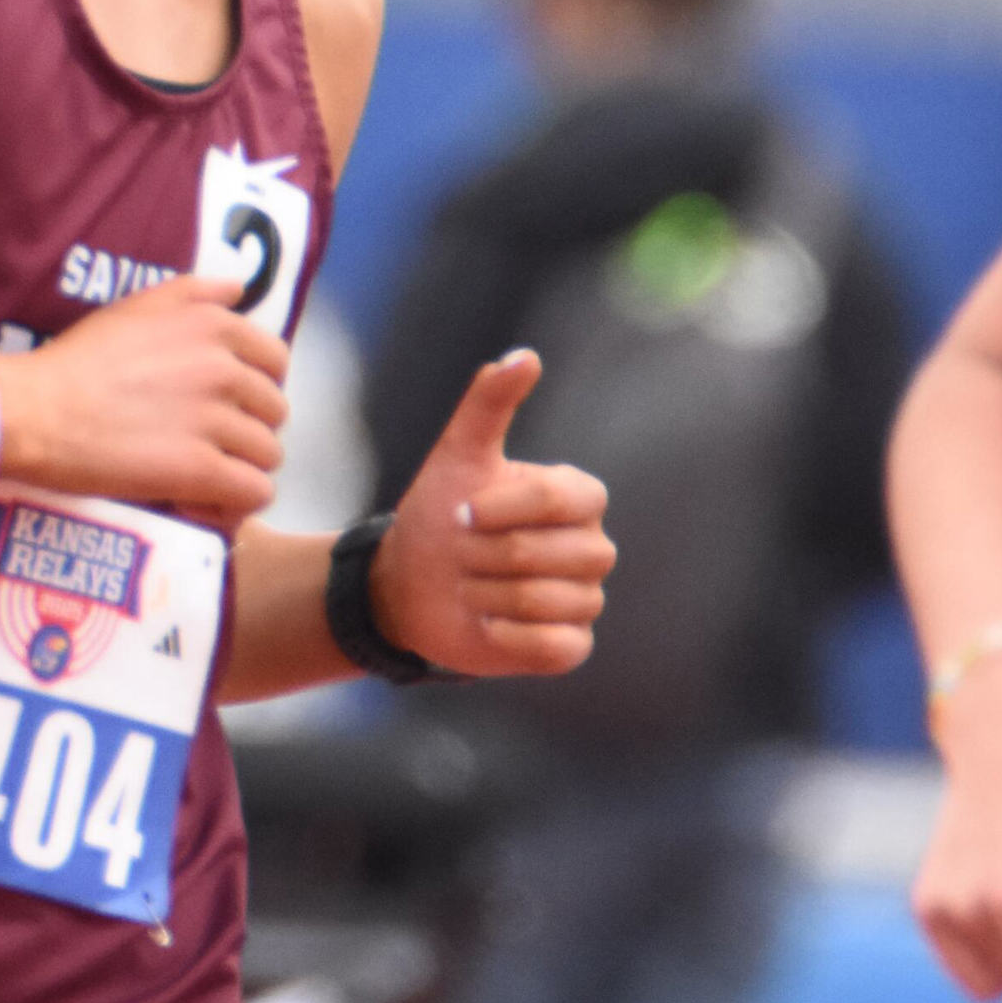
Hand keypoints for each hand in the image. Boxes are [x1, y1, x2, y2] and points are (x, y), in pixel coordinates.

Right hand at [0, 275, 285, 520]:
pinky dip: (232, 504)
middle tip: (204, 443)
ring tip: (200, 478)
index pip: (275, 361)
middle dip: (246, 430)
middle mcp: (223, 368)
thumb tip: (239, 289)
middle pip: (274, 412)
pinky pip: (253, 493)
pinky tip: (200, 502)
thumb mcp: (133, 306)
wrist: (30, 410)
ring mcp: (214, 420)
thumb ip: (193, 292)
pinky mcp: (199, 469)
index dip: (255, 388)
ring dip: (239, 469)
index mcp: (213, 326)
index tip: (226, 405)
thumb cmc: (74, 360)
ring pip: (268, 455)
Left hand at [370, 350, 613, 676]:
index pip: (560, 499)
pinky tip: (482, 621)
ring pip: (547, 601)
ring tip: (466, 585)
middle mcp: (592, 548)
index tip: (457, 513)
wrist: (410, 584)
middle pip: (550, 554)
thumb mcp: (457, 455)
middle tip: (458, 553)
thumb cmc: (439, 515)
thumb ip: (489, 404)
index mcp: (577, 498)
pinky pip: (554, 646)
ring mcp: (586, 599)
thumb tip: (525, 356)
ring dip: (485, 594)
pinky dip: (506, 635)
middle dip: (485, 555)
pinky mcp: (570, 646)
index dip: (501, 508)